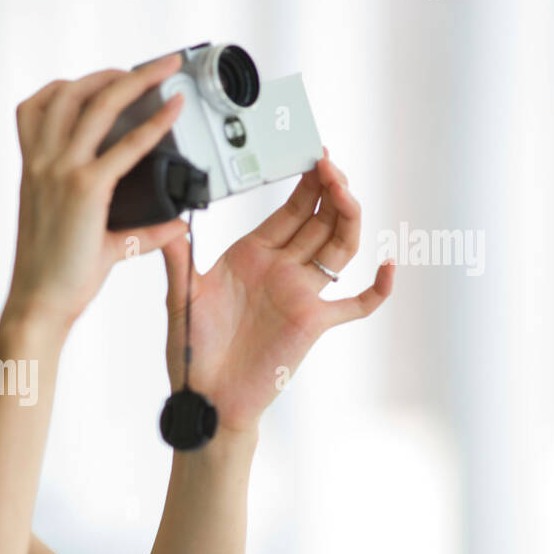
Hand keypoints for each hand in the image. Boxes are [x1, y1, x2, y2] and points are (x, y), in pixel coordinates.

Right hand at [6, 52, 193, 334]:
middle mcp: (42, 162)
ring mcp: (61, 172)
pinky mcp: (85, 189)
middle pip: (71, 92)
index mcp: (33, 168)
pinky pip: (126, 145)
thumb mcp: (94, 239)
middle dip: (111, 72)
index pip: (38, 106)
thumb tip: (177, 222)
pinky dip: (154, 121)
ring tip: (163, 71)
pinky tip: (173, 109)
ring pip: (96, 104)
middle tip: (147, 69)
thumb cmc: (57, 275)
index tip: (103, 78)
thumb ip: (137, 227)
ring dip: (134, 80)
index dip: (71, 83)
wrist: (40, 302)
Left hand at [159, 146, 396, 433]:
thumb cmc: (192, 351)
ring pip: (339, 247)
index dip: (306, 183)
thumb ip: (178, 260)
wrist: (205, 398)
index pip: (290, 210)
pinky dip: (377, 289)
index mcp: (252, 256)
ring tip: (344, 191)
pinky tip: (387, 267)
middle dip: (329, 189)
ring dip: (347, 218)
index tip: (315, 155)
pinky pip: (356, 305)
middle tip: (330, 163)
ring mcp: (302, 295)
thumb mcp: (181, 298)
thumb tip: (166, 224)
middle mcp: (282, 270)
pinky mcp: (314, 324)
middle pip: (320, 220)